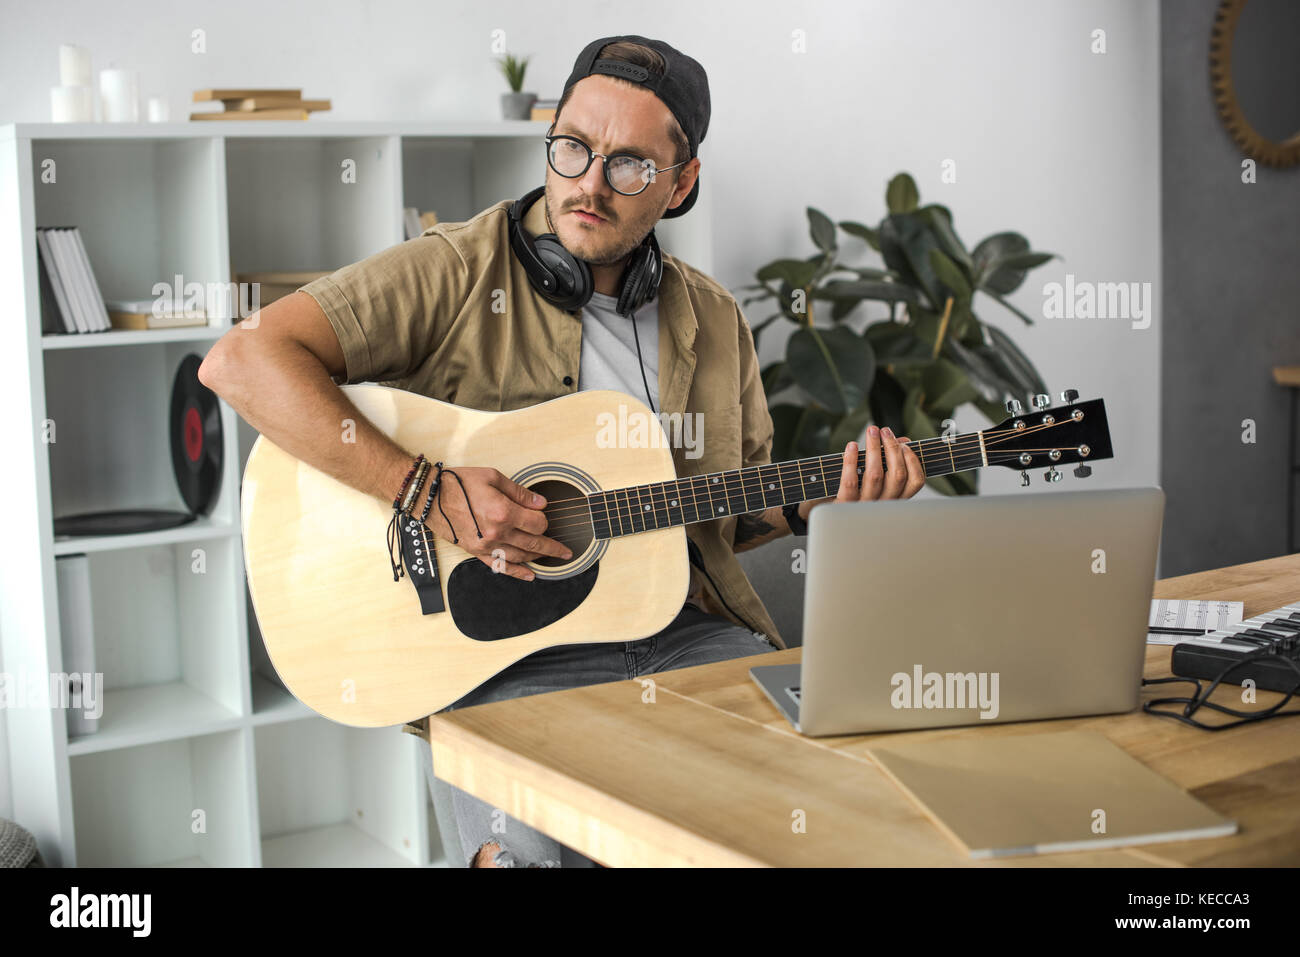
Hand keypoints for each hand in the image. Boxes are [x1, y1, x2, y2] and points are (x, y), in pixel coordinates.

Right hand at [413, 466, 570, 580]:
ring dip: (539, 558)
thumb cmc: (459, 483)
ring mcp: (486, 545)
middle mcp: (497, 532)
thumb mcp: (493, 477)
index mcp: (503, 512)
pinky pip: (501, 566)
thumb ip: (520, 492)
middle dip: (553, 547)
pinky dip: (517, 572)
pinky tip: (530, 575)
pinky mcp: (476, 552)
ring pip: (521, 556)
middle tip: (566, 551)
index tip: (542, 514)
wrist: (430, 496)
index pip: (537, 523)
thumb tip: (540, 503)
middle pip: (534, 543)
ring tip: (551, 557)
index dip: (544, 518)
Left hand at [800, 425, 926, 522]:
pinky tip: (851, 446)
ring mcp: (864, 507)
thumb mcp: (873, 477)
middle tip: (884, 430)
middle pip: (897, 475)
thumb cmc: (853, 489)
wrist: (822, 511)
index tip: (905, 444)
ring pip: (875, 475)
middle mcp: (882, 505)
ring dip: (874, 448)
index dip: (913, 461)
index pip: (915, 482)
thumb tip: (904, 440)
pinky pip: (850, 481)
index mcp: (895, 499)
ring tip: (872, 431)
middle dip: (892, 448)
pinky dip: (851, 461)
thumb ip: (889, 461)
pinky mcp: (844, 505)